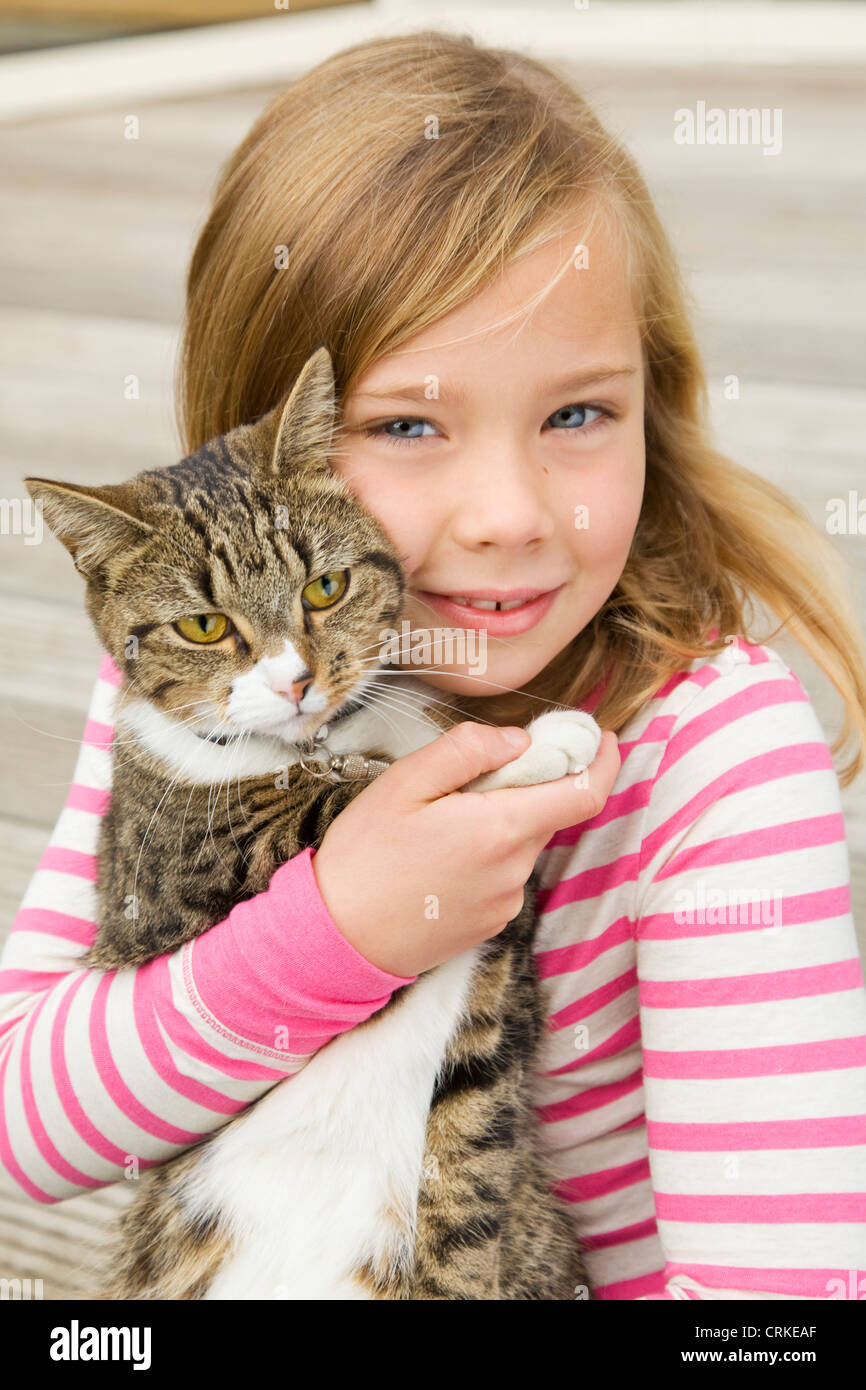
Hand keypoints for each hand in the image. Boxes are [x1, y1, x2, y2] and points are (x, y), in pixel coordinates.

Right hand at [311, 721, 619, 976]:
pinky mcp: (490, 926)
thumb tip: (519, 741)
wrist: (336, 939)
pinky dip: (484, 856)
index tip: (600, 736)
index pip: (585, 793)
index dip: (602, 760)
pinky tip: (435, 861)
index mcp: (502, 828)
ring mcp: (505, 904)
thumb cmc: (364, 855)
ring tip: (434, 827)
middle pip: (546, 814)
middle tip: (465, 780)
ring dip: (497, 824)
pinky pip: (503, 876)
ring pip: (521, 844)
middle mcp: (515, 871)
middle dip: (522, 788)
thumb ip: (468, 750)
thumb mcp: (404, 782)